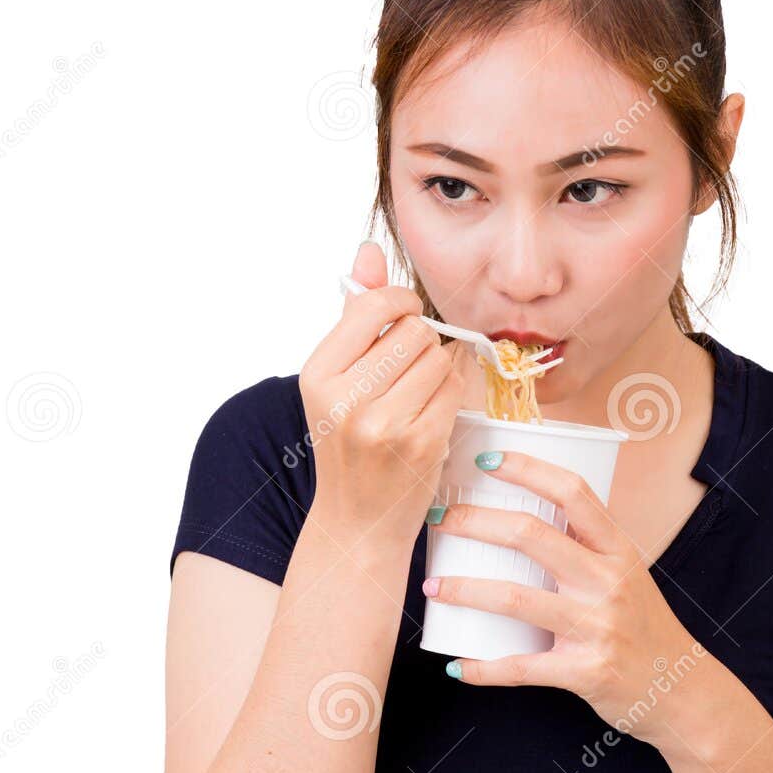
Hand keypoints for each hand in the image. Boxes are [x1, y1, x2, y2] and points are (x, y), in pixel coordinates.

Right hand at [300, 241, 465, 550]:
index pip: (375, 305)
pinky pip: (455, 390)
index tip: (402, 318)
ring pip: (439, 357)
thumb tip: (369, 251)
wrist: (355, 521)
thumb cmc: (349, 444)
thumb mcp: (338, 379)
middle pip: (414, 330)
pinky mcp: (420, 444)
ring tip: (418, 392)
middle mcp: (346, 398)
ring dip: (440, 367)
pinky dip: (451, 393)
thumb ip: (356, 313)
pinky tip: (432, 410)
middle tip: (408, 368)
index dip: (401, 303)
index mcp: (318, 374)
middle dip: (422, 341)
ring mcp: (384, 424)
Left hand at [421, 449, 705, 744]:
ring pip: (516, 598)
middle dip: (474, 522)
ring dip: (464, 589)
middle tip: (439, 520)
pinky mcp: (585, 672)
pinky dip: (483, 669)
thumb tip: (521, 522)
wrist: (680, 691)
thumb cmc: (643, 628)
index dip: (527, 469)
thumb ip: (585, 550)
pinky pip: (521, 669)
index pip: (572, 492)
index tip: (486, 461)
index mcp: (618, 550)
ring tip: (431, 586)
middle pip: (530, 535)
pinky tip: (457, 667)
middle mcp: (608, 582)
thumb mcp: (627, 576)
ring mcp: (596, 627)